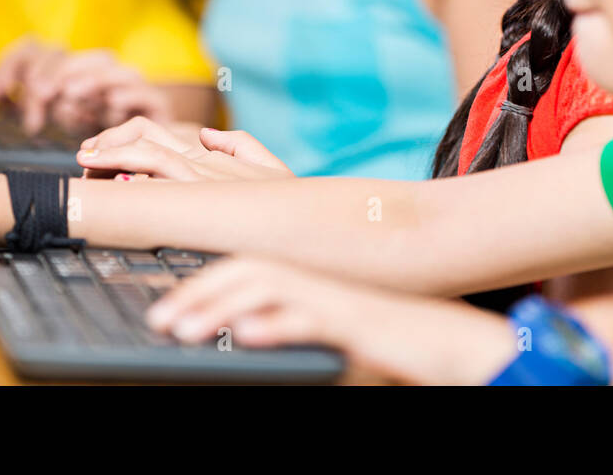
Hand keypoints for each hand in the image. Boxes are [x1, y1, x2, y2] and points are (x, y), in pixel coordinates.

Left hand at [0, 41, 172, 135]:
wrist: (151, 160)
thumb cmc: (97, 144)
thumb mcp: (48, 124)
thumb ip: (16, 108)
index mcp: (66, 74)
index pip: (33, 52)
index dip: (8, 68)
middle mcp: (96, 74)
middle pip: (71, 57)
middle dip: (49, 74)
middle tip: (34, 97)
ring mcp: (127, 88)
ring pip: (109, 68)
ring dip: (87, 77)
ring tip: (68, 95)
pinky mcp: (155, 106)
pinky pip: (146, 93)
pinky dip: (127, 95)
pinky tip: (109, 105)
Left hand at [77, 118, 293, 181]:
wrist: (312, 218)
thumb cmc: (289, 199)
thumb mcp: (269, 168)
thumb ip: (240, 145)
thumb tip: (209, 134)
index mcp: (208, 153)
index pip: (154, 134)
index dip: (120, 139)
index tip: (94, 155)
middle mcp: (203, 160)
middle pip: (144, 136)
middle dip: (107, 144)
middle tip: (83, 159)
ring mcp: (204, 178)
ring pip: (149, 153)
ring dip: (112, 157)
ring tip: (87, 166)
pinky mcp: (208, 196)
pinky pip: (165, 182)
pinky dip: (137, 181)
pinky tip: (119, 187)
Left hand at [145, 256, 516, 384]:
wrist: (454, 343)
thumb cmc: (392, 338)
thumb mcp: (330, 328)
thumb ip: (290, 322)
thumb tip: (238, 331)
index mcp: (310, 279)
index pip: (246, 268)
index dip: (201, 285)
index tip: (165, 309)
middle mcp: (319, 279)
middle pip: (247, 270)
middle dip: (197, 293)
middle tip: (157, 320)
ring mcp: (337, 298)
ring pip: (268, 287)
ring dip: (220, 306)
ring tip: (181, 330)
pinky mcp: (357, 323)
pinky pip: (311, 318)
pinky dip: (276, 325)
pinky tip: (244, 337)